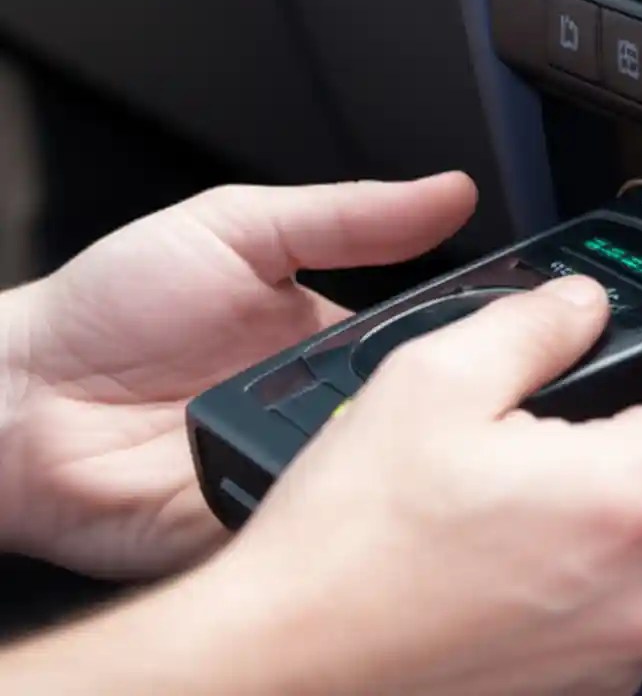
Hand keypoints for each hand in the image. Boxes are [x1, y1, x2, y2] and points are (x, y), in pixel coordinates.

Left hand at [0, 173, 477, 577]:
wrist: (16, 399)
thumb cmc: (110, 310)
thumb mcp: (237, 229)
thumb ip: (346, 217)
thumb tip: (447, 194)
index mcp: (333, 343)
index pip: (430, 345)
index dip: (473, 336)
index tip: (516, 325)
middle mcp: (323, 411)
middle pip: (415, 414)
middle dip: (440, 403)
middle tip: (454, 383)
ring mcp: (295, 469)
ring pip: (378, 474)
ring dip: (387, 456)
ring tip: (391, 432)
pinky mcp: (261, 523)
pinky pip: (319, 522)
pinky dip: (331, 509)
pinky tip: (335, 485)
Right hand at [195, 277, 641, 694]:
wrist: (287, 661)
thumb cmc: (348, 541)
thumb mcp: (432, 384)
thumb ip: (532, 327)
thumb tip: (583, 307)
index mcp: (622, 499)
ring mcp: (619, 651)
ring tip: (584, 478)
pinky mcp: (589, 689)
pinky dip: (627, 571)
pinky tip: (554, 547)